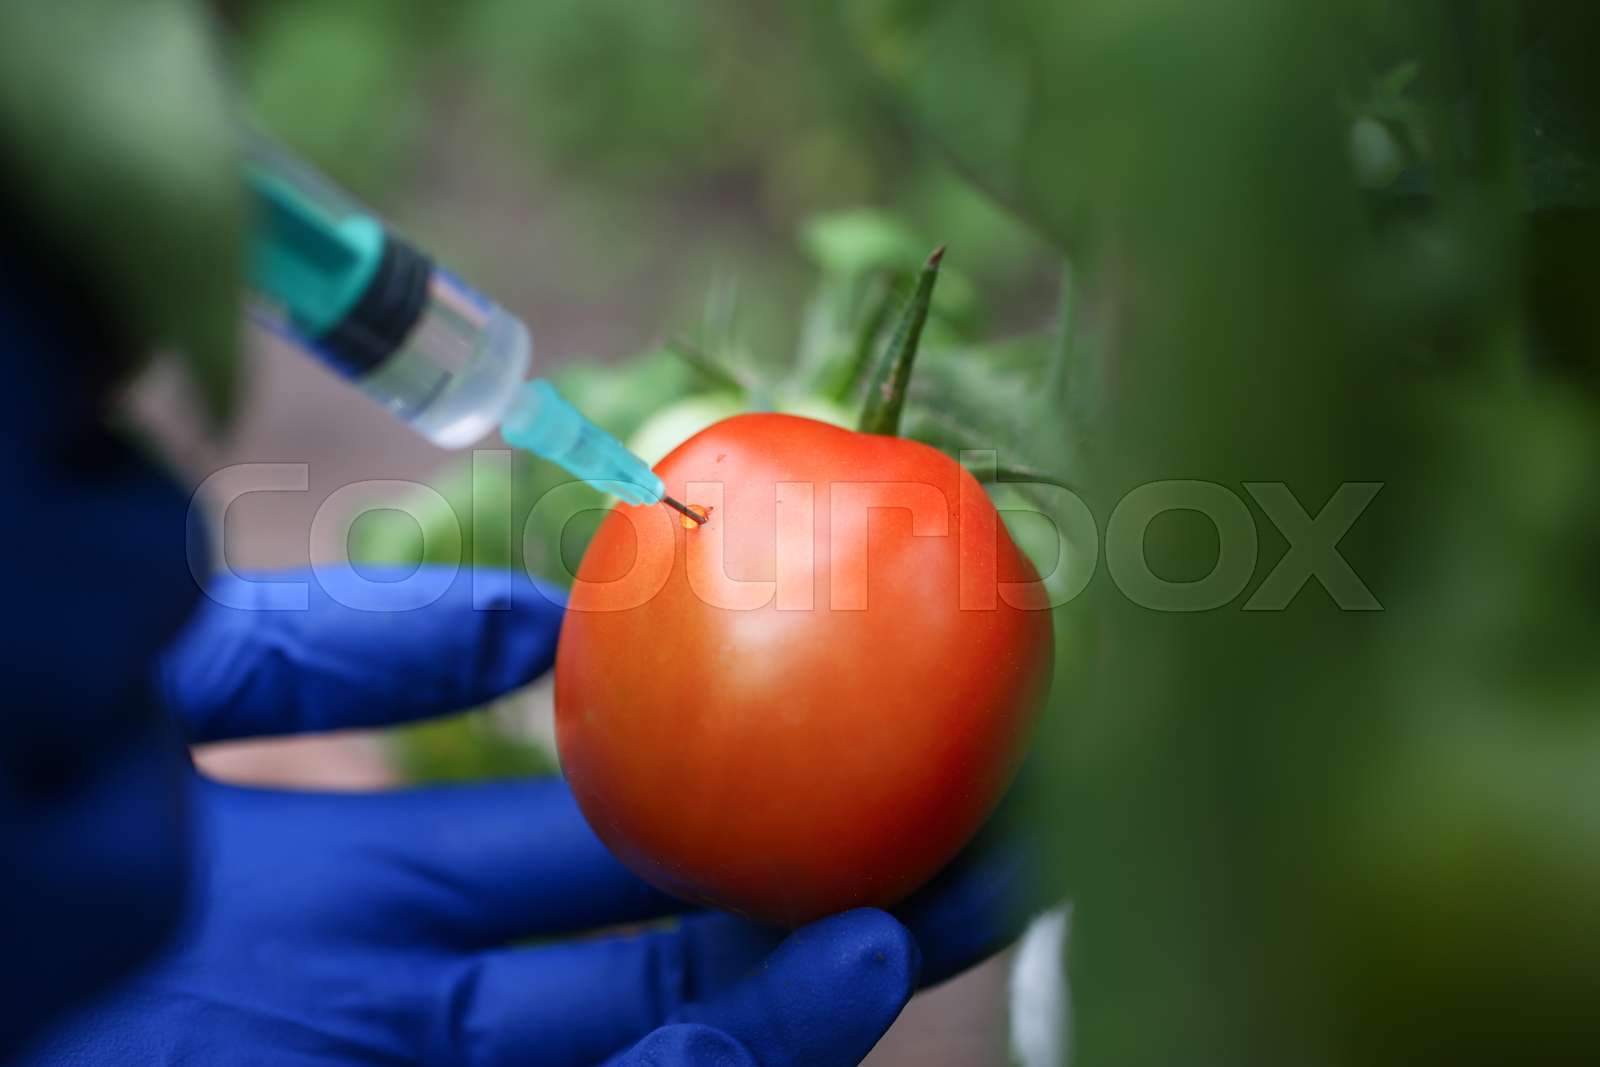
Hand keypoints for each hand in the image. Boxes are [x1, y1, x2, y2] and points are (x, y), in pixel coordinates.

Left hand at [20, 566, 1027, 1066]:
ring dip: (841, 962)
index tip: (858, 706)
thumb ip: (314, 654)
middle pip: (668, 929)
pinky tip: (845, 975)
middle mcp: (419, 994)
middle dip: (833, 869)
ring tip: (985, 883)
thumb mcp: (151, 711)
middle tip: (993, 803)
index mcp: (356, 891)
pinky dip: (739, 1050)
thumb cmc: (14, 854)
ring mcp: (424, 1063)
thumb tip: (536, 629)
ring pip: (675, 1025)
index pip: (585, 839)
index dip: (724, 776)